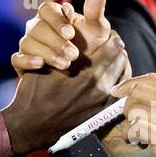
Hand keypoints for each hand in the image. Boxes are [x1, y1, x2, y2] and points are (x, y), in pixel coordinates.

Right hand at [3, 28, 127, 155]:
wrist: (32, 125)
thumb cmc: (35, 92)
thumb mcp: (48, 64)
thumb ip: (67, 49)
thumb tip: (80, 31)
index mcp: (89, 74)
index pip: (114, 45)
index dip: (110, 36)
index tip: (106, 34)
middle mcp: (101, 88)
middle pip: (121, 59)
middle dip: (115, 49)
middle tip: (108, 44)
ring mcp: (103, 102)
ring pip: (123, 74)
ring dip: (117, 63)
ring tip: (109, 58)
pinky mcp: (102, 112)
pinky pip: (119, 90)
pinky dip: (117, 79)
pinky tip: (108, 75)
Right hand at [12, 0, 114, 73]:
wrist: (86, 73)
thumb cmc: (91, 46)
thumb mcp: (97, 29)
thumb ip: (96, 9)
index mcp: (52, 15)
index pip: (46, 9)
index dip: (57, 20)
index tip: (71, 34)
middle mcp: (37, 27)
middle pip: (37, 27)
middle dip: (56, 42)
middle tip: (74, 54)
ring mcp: (29, 44)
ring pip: (28, 43)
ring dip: (47, 53)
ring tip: (65, 64)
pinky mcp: (23, 62)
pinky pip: (16, 58)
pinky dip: (27, 60)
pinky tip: (40, 64)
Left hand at [113, 72, 155, 156]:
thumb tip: (133, 90)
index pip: (151, 78)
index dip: (129, 83)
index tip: (116, 91)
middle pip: (137, 92)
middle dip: (127, 107)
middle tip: (132, 122)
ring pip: (133, 110)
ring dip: (127, 125)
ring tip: (137, 136)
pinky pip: (134, 128)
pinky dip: (130, 135)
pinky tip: (139, 143)